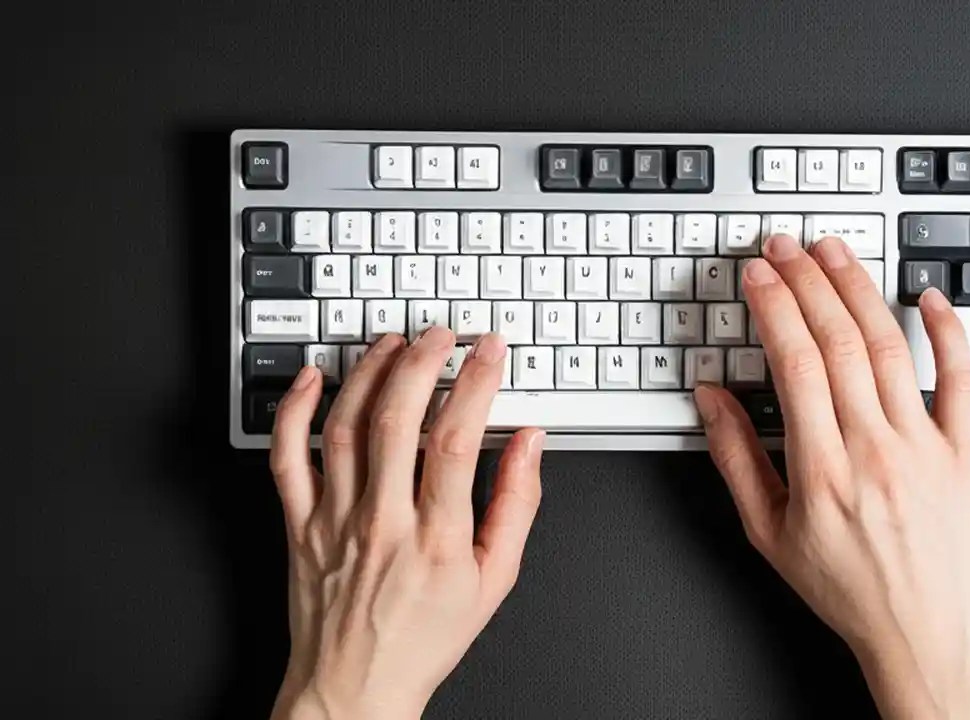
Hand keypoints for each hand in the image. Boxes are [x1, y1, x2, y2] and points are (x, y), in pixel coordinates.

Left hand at [267, 329, 543, 719]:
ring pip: (345, 427)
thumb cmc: (425, 639)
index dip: (477, 382)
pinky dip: (293, 410)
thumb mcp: (495, 581)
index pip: (459, 438)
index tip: (489, 351)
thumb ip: (517, 505)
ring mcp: (335, 521)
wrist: (354, 689)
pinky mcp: (299, 525)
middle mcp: (383, 523)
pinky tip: (311, 378)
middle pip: (399, 419)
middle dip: (423, 360)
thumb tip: (531, 443)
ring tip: (392, 342)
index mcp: (438, 538)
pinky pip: (287, 457)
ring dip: (369, 372)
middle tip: (441, 334)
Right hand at [694, 234, 969, 719]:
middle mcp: (875, 449)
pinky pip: (962, 380)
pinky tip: (928, 298)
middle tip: (785, 247)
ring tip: (834, 253)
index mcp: (822, 470)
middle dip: (807, 282)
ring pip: (891, 348)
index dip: (774, 307)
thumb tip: (711, 398)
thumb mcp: (768, 533)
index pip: (796, 363)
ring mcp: (924, 446)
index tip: (758, 275)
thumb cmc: (847, 587)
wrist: (924, 631)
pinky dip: (949, 333)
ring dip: (859, 290)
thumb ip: (736, 459)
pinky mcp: (964, 451)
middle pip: (840, 342)